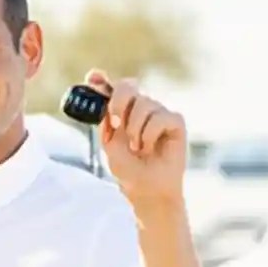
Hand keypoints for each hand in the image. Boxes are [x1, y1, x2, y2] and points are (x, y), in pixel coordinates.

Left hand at [85, 69, 186, 214]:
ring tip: (137, 148)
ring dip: (135, 129)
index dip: (101, 80)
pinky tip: (150, 147)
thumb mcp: (109, 143)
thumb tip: (99, 92)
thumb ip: (105, 118)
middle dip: (118, 101)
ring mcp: (158, 113)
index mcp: (121, 112)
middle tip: (116, 122)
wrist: (146, 189)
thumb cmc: (128, 169)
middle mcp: (140, 108)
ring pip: (144, 103)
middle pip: (128, 86)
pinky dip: (150, 134)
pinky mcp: (175, 122)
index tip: (92, 77)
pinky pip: (161, 117)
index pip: (111, 88)